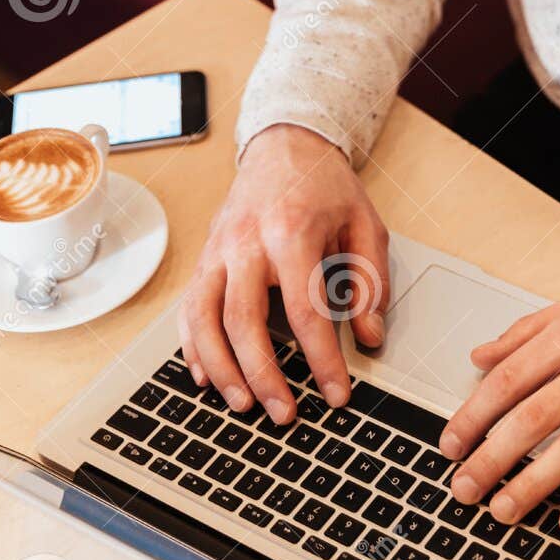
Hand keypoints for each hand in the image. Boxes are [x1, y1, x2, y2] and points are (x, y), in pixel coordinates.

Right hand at [178, 124, 388, 421]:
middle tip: (284, 414)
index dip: (322, 359)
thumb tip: (369, 338)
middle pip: (244, 322)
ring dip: (220, 369)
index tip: (336, 394)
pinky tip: (205, 378)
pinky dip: (192, 348)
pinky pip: (188, 309)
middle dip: (264, 375)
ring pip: (204, 319)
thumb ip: (371, 283)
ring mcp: (217, 250)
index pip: (305, 311)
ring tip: (242, 405)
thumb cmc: (326, 188)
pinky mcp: (203, 258)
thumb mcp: (366, 225)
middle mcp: (246, 243)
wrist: (284, 146)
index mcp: (291, 233)